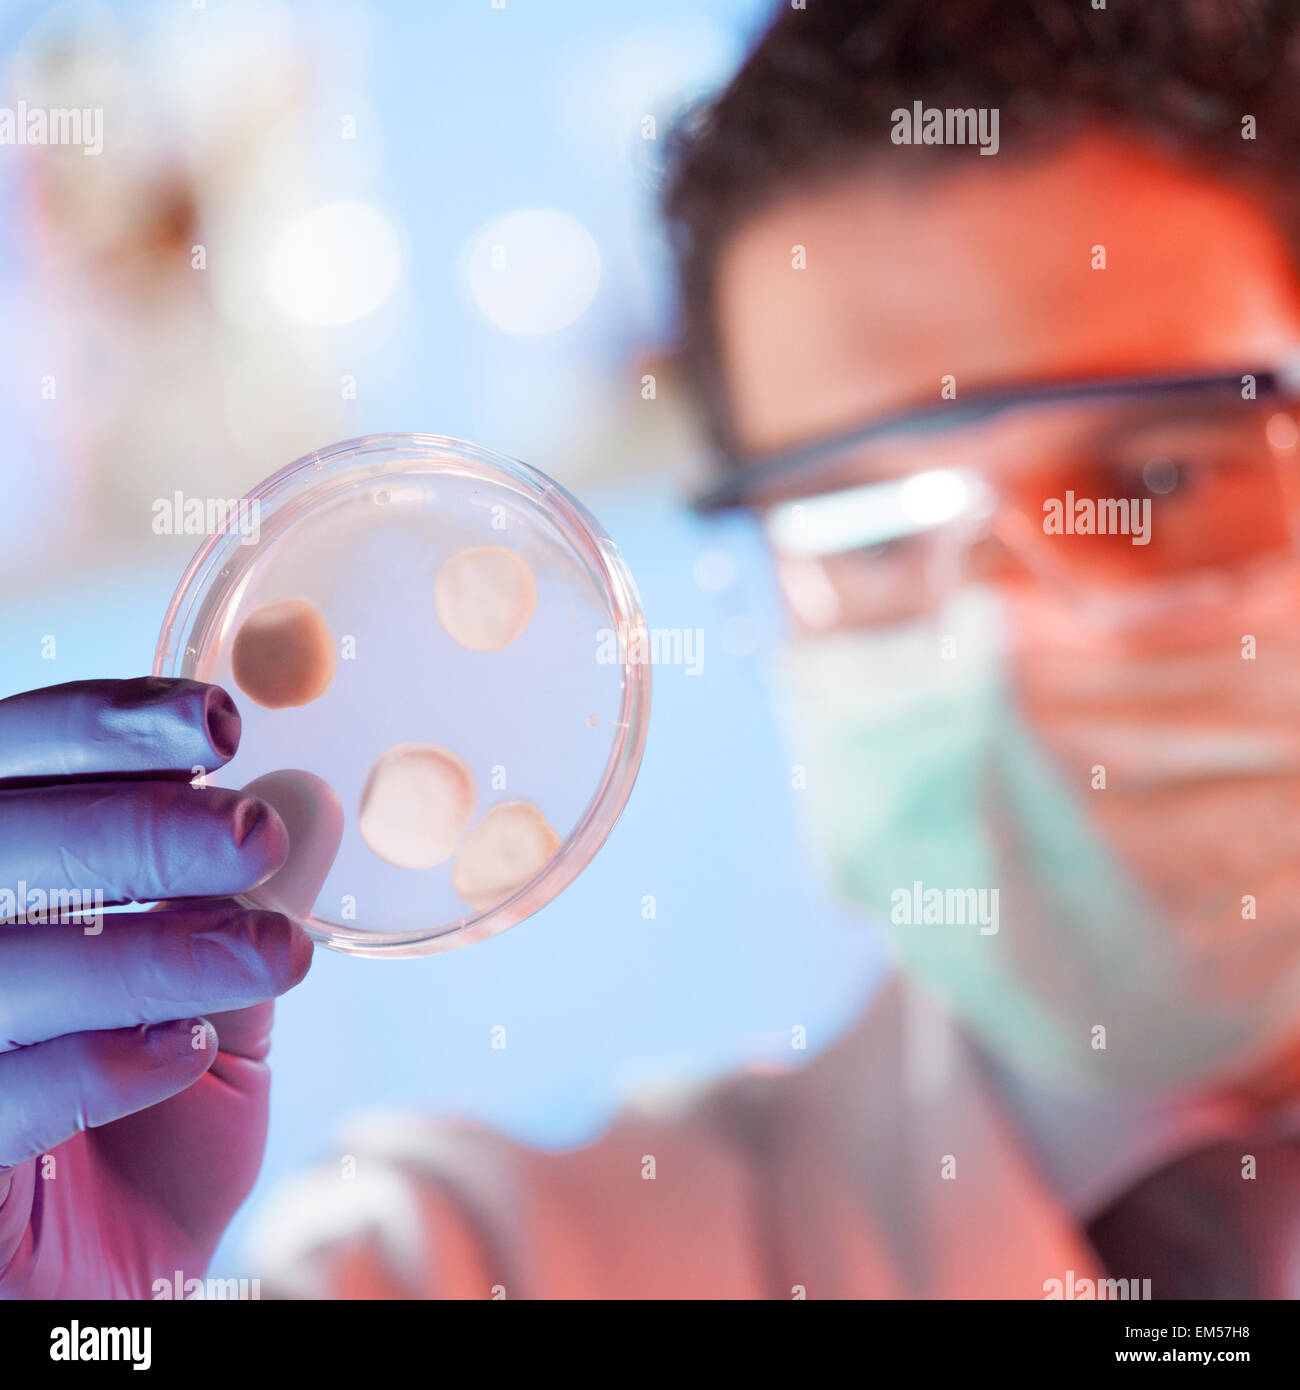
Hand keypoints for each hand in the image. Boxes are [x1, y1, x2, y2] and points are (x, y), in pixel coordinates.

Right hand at [0, 678, 310, 1297]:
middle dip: (133, 828)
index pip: (14, 765)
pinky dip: (92, 1066)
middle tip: (251, 837)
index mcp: (3, 891)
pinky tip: (183, 1051)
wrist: (109, 1287)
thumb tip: (309, 796)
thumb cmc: (150, 1141)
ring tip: (265, 955)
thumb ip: (246, 915)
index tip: (216, 724)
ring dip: (141, 951)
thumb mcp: (218, 1012)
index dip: (101, 730)